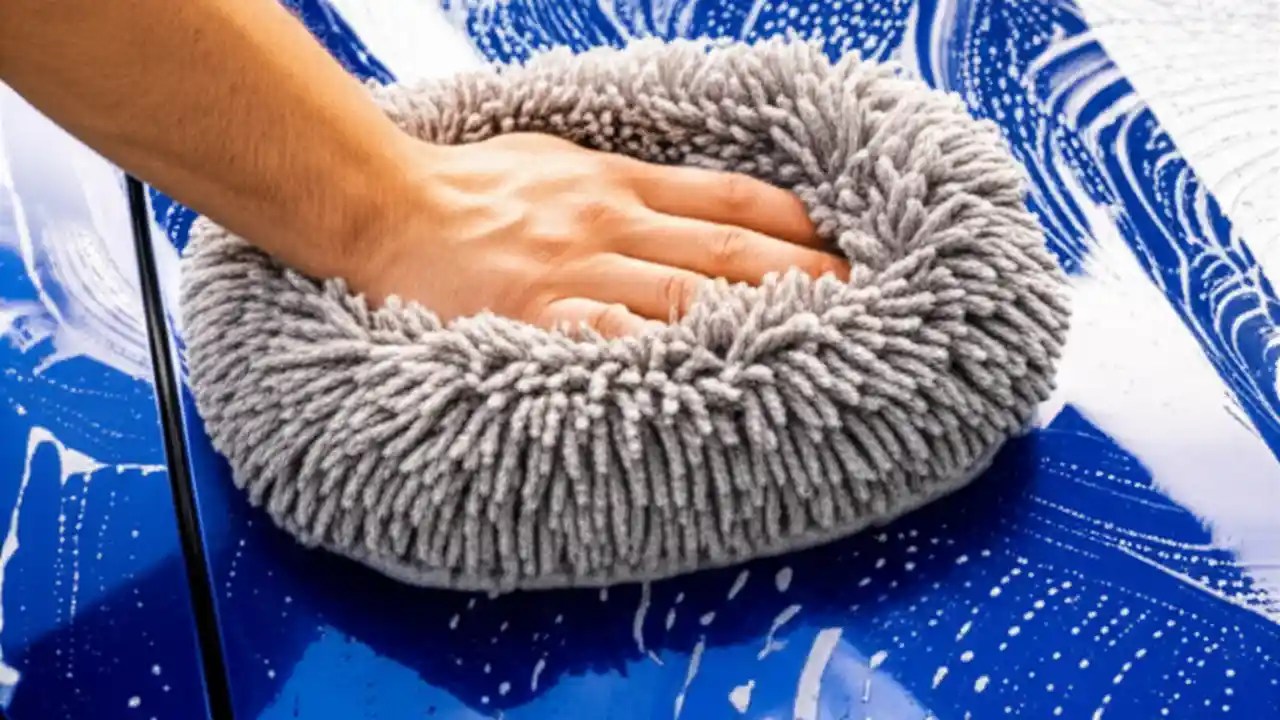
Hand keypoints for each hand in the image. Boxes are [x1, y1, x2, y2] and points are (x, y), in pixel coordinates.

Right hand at [355, 133, 849, 336]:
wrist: (382, 208)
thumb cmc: (470, 187)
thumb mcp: (556, 156)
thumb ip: (623, 177)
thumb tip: (683, 199)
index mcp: (618, 180)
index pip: (731, 198)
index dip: (798, 222)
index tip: (846, 243)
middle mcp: (609, 223)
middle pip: (730, 252)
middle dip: (806, 276)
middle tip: (865, 301)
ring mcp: (577, 273)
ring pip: (688, 296)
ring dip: (759, 320)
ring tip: (820, 345)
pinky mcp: (539, 319)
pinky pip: (619, 342)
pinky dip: (674, 360)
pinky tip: (720, 381)